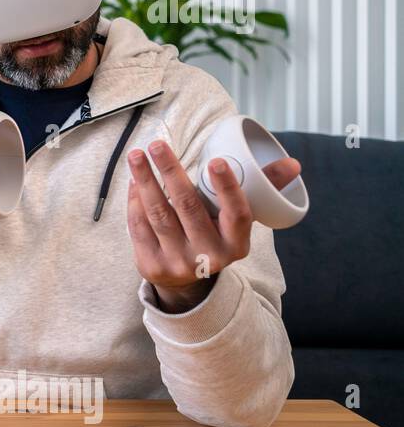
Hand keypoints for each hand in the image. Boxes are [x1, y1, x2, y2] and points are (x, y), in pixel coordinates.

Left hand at [127, 139, 300, 312]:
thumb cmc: (215, 235)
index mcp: (237, 244)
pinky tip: (134, 181)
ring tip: (136, 155)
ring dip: (145, 181)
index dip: (227, 188)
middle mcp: (209, 257)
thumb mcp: (238, 220)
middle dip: (170, 172)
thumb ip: (263, 189)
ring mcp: (178, 263)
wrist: (187, 282)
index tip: (216, 162)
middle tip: (158, 144)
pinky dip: (135, 200)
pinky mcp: (152, 265)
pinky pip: (139, 226)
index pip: (237, 214)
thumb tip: (292, 164)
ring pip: (159, 215)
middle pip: (188, 207)